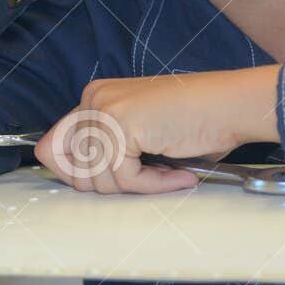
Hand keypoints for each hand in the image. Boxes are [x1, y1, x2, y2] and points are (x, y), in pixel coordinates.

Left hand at [36, 66, 281, 194]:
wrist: (231, 105)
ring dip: (137, 187)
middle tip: (145, 178)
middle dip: (110, 185)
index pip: (53, 148)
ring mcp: (106, 110)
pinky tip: (180, 176)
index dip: (78, 175)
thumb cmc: (198, 121)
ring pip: (100, 180)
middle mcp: (94, 99)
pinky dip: (154, 186)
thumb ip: (107, 150)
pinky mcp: (122, 125)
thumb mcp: (140, 135)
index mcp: (95, 97)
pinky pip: (126, 180)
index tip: (111, 181)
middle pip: (74, 171)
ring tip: (169, 173)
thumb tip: (80, 180)